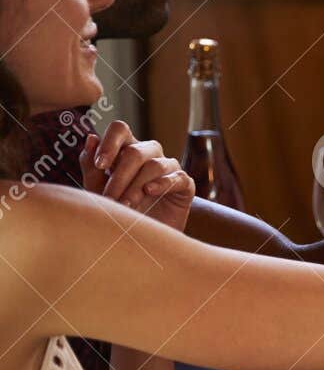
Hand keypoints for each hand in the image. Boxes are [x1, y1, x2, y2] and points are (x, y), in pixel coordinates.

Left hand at [79, 121, 194, 230]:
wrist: (142, 239)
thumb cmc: (119, 210)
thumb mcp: (98, 190)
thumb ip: (92, 166)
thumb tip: (91, 138)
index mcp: (127, 150)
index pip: (120, 130)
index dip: (110, 143)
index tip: (100, 165)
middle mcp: (150, 154)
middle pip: (136, 150)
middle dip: (120, 176)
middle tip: (109, 198)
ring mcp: (169, 169)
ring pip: (155, 165)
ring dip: (135, 186)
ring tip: (125, 205)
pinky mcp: (185, 185)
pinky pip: (178, 177)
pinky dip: (162, 184)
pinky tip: (149, 192)